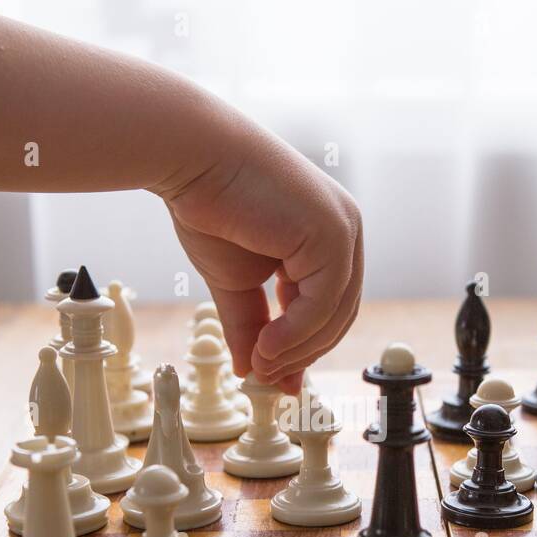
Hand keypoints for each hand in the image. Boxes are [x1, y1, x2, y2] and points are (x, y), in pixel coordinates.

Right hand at [161, 127, 362, 394]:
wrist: (192, 158)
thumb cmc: (210, 204)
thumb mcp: (236, 281)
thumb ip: (252, 325)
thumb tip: (253, 372)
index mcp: (327, 237)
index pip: (329, 306)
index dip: (303, 345)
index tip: (273, 374)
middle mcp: (345, 230)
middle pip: (338, 315)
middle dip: (302, 354)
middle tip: (267, 378)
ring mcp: (343, 229)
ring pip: (334, 314)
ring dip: (296, 350)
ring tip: (261, 365)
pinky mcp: (332, 233)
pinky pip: (323, 302)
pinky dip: (295, 334)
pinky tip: (266, 348)